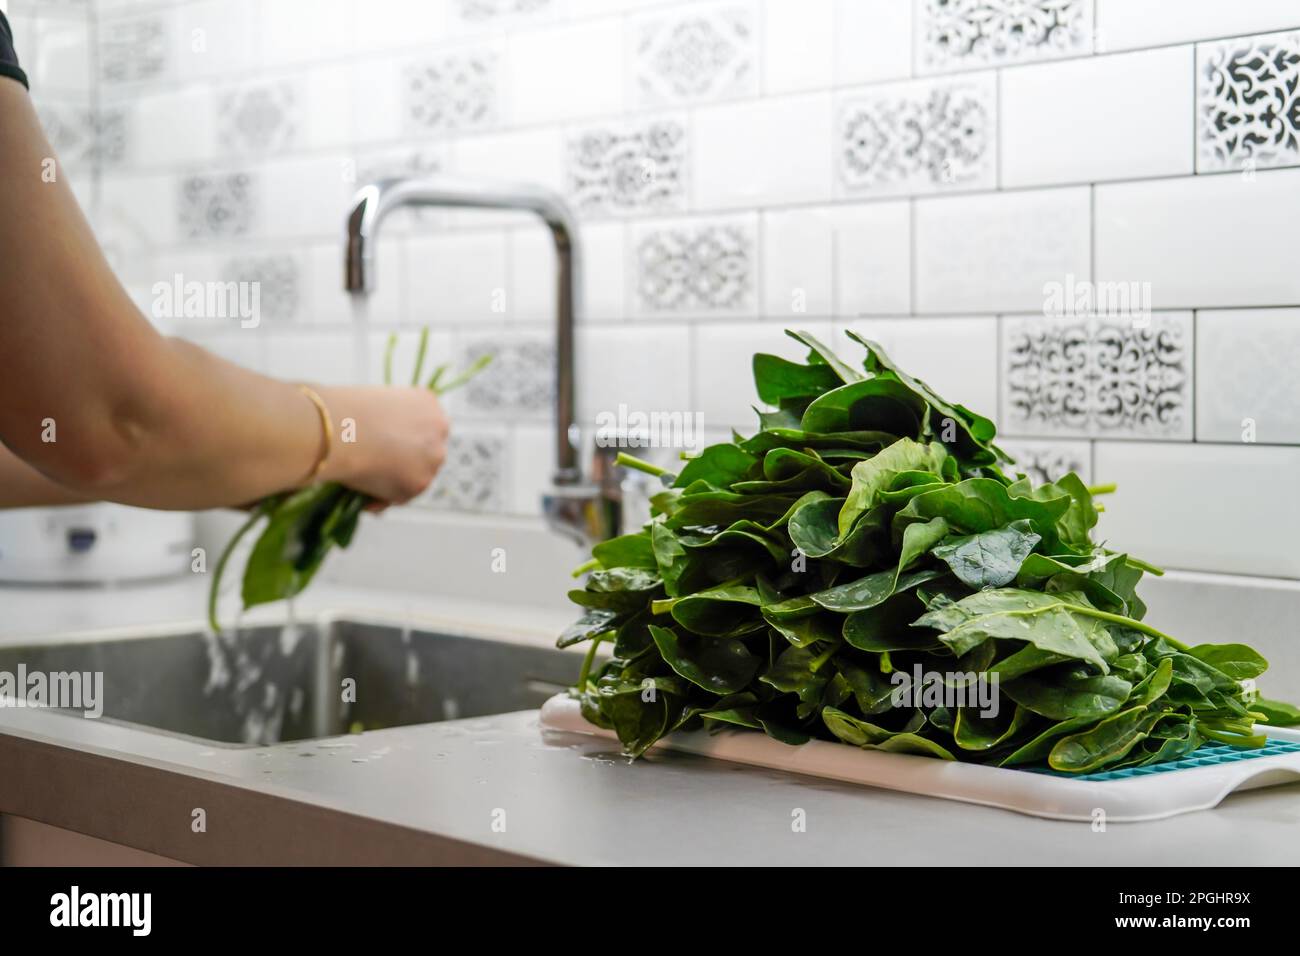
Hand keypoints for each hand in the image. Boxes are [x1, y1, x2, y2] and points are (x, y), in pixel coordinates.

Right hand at [315, 386, 449, 505]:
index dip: (403, 440)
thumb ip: (386, 421)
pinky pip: (402, 496)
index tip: (384, 447)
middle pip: (426, 451)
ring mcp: (433, 457)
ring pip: (417, 476)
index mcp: (426, 401)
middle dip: (404, 462)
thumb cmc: (344, 411)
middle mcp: (439, 428)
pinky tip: (366, 499)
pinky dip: (385, 499)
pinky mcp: (421, 483)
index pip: (422, 426)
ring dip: (395, 482)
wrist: (338, 430)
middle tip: (377, 468)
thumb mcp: (373, 403)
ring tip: (366, 485)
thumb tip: (376, 440)